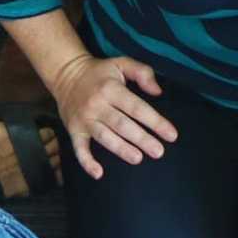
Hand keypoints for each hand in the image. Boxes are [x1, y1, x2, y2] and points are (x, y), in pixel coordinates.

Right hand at [43, 51, 179, 176]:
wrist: (66, 74)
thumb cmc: (100, 72)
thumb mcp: (121, 63)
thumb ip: (142, 72)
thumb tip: (158, 91)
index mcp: (111, 88)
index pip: (136, 107)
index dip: (155, 121)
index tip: (171, 135)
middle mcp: (97, 104)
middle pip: (122, 125)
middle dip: (142, 139)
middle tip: (159, 152)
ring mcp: (84, 119)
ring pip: (105, 137)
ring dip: (121, 149)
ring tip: (138, 158)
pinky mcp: (74, 130)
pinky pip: (79, 149)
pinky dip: (87, 162)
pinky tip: (98, 173)